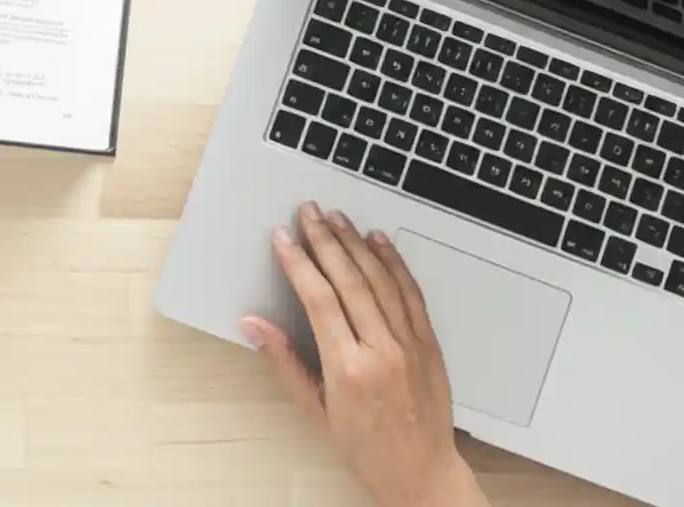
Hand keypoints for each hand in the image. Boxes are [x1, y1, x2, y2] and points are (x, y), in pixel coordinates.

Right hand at [241, 203, 488, 506]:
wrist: (421, 471)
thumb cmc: (366, 448)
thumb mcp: (314, 411)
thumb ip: (284, 362)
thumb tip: (253, 325)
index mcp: (348, 369)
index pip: (319, 300)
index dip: (298, 263)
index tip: (283, 239)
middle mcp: (382, 350)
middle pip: (349, 280)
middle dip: (324, 240)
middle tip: (307, 212)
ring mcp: (410, 344)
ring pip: (380, 280)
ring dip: (355, 243)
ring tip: (336, 217)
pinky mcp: (429, 342)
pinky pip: (410, 293)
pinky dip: (394, 263)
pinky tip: (379, 242)